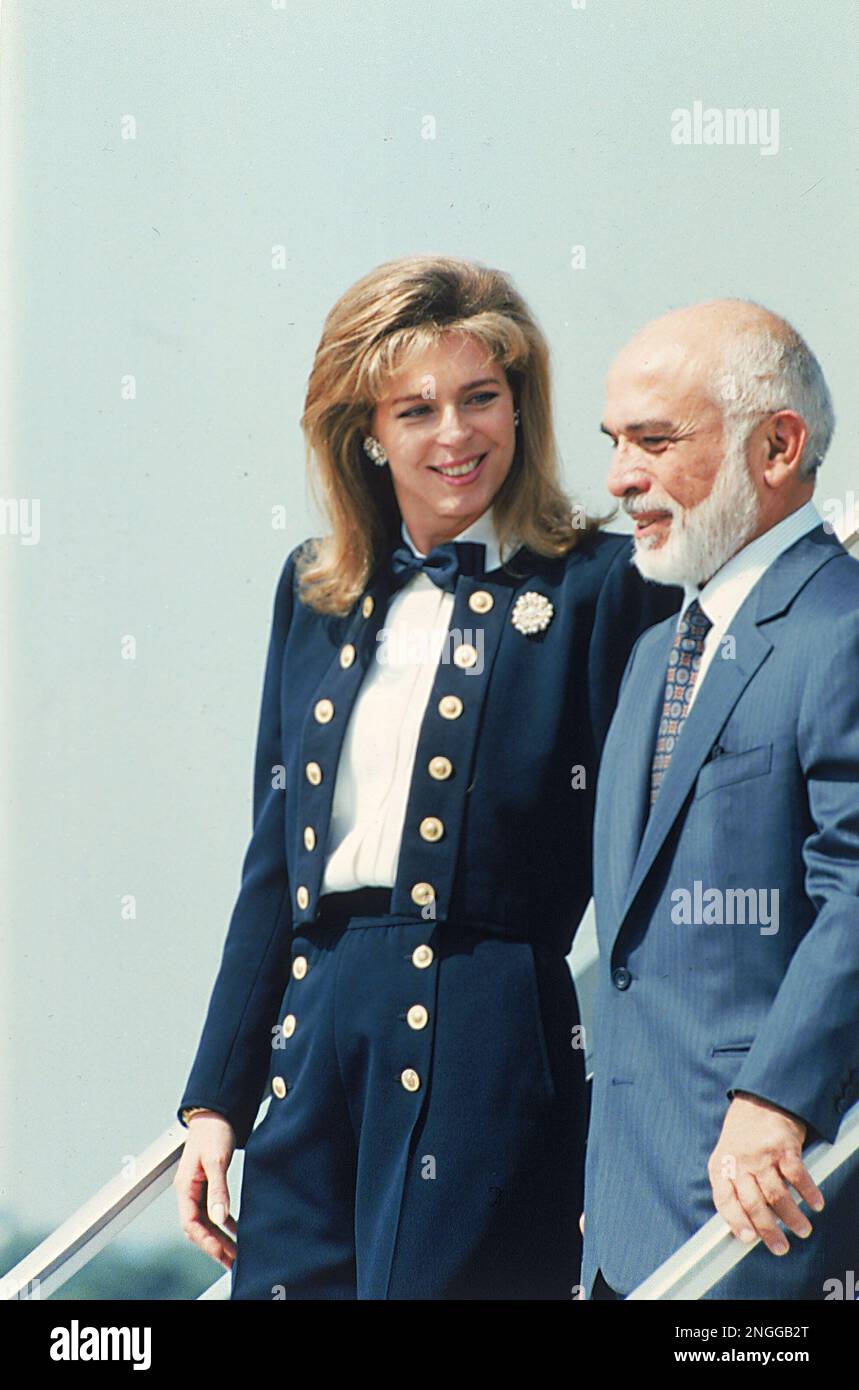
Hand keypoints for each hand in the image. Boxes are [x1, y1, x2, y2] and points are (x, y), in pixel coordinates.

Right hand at [174, 1112, 238, 1269]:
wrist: (214, 1111)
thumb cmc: (212, 1131)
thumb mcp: (216, 1160)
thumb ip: (218, 1189)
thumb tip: (220, 1218)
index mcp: (185, 1187)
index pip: (190, 1224)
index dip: (206, 1242)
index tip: (223, 1254)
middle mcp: (188, 1191)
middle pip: (197, 1227)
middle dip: (214, 1246)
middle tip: (233, 1261)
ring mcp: (196, 1188)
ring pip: (205, 1221)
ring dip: (219, 1237)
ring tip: (236, 1253)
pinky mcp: (206, 1184)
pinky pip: (212, 1210)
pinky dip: (223, 1223)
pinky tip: (236, 1229)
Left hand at [708, 1093, 824, 1255]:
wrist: (759, 1101)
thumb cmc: (742, 1138)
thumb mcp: (727, 1159)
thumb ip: (733, 1188)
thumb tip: (745, 1226)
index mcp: (721, 1166)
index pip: (724, 1200)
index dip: (736, 1222)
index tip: (748, 1240)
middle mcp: (739, 1161)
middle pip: (753, 1203)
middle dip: (769, 1230)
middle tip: (781, 1247)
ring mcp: (761, 1154)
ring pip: (777, 1195)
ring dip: (792, 1217)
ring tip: (802, 1230)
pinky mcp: (783, 1146)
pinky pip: (797, 1177)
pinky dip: (809, 1194)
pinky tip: (815, 1204)